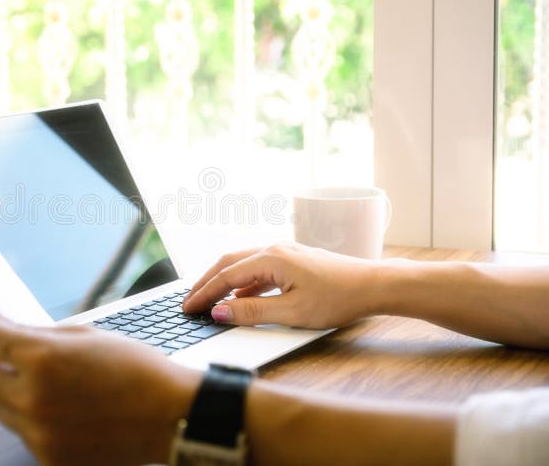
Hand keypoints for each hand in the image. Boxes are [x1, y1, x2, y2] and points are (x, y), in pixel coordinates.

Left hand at [0, 311, 200, 465]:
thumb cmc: (134, 369)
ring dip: (9, 390)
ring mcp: (38, 433)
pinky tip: (62, 408)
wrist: (169, 416)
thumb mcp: (83, 335)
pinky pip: (22, 431)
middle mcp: (32, 398)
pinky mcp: (47, 458)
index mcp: (41, 359)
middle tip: (5, 350)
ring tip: (46, 382)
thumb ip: (34, 331)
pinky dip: (32, 416)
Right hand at [182, 243, 380, 327]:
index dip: (204, 294)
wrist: (374, 285)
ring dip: (223, 281)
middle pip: (229, 263)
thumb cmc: (338, 297)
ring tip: (208, 299)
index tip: (188, 309)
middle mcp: (274, 249)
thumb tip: (219, 311)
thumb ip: (252, 312)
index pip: (226, 276)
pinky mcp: (293, 261)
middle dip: (206, 282)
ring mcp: (284, 252)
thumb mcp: (292, 312)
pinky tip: (241, 297)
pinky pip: (259, 268)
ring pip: (243, 264)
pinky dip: (243, 282)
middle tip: (190, 302)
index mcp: (270, 258)